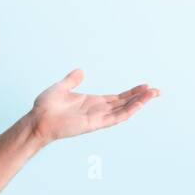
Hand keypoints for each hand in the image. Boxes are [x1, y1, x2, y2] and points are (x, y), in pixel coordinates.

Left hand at [29, 68, 159, 143]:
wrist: (37, 120)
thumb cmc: (46, 107)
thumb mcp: (61, 87)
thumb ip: (72, 80)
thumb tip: (81, 70)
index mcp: (92, 103)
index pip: (117, 98)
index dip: (131, 93)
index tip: (145, 85)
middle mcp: (98, 110)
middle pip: (125, 104)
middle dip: (141, 97)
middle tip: (157, 90)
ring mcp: (98, 117)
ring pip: (124, 110)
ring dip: (139, 103)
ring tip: (154, 94)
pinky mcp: (95, 123)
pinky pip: (116, 117)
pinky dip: (128, 111)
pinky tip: (140, 104)